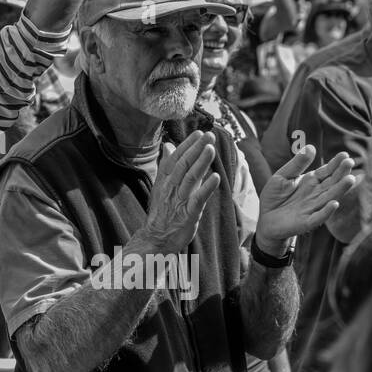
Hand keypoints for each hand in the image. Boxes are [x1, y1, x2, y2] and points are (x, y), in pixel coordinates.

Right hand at [141, 131, 220, 253]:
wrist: (156, 238)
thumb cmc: (162, 211)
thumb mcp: (161, 186)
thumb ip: (168, 166)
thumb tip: (169, 146)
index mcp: (164, 180)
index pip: (175, 158)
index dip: (187, 145)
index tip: (198, 133)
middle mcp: (170, 187)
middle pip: (183, 164)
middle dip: (196, 148)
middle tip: (208, 135)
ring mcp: (179, 200)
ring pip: (190, 178)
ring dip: (201, 163)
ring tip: (211, 149)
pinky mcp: (188, 214)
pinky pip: (198, 199)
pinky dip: (206, 188)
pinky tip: (215, 178)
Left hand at [256, 146, 358, 250]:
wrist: (265, 218)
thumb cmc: (275, 196)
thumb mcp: (282, 176)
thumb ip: (296, 164)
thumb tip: (311, 147)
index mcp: (311, 182)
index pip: (326, 171)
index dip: (335, 164)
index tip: (345, 154)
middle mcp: (316, 194)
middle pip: (331, 183)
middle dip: (341, 173)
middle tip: (350, 162)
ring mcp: (313, 208)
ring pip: (329, 198)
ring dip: (340, 190)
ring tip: (350, 179)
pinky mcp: (306, 222)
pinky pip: (318, 217)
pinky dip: (326, 212)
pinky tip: (334, 204)